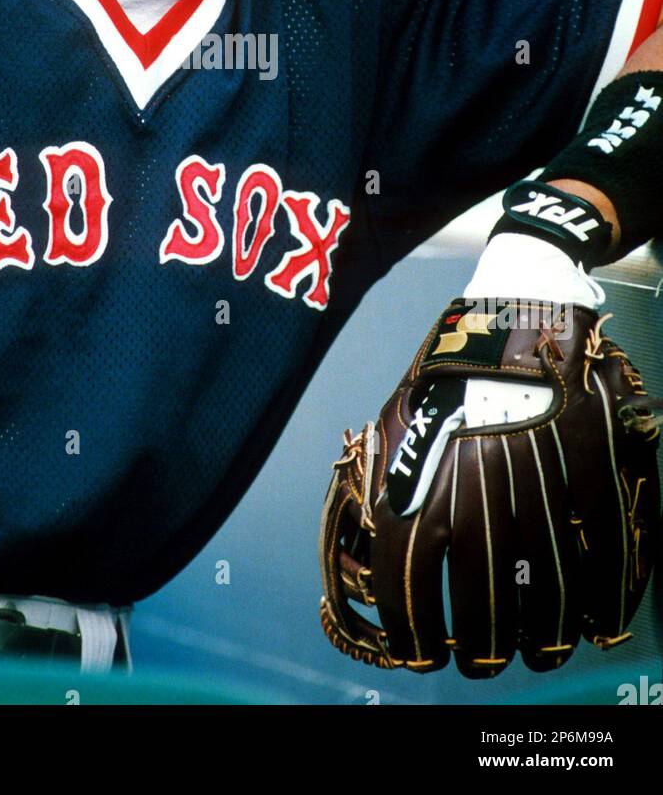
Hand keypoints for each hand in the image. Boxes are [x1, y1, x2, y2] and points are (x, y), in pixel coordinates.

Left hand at [319, 295, 660, 676]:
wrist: (514, 305)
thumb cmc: (448, 368)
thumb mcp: (396, 418)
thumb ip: (384, 485)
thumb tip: (371, 553)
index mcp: (420, 472)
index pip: (409, 576)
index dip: (415, 627)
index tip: (421, 653)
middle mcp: (476, 483)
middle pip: (481, 593)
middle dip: (482, 645)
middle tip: (484, 667)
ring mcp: (539, 474)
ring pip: (544, 581)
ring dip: (540, 633)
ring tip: (535, 656)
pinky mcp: (590, 461)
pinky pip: (601, 545)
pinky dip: (601, 595)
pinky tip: (593, 623)